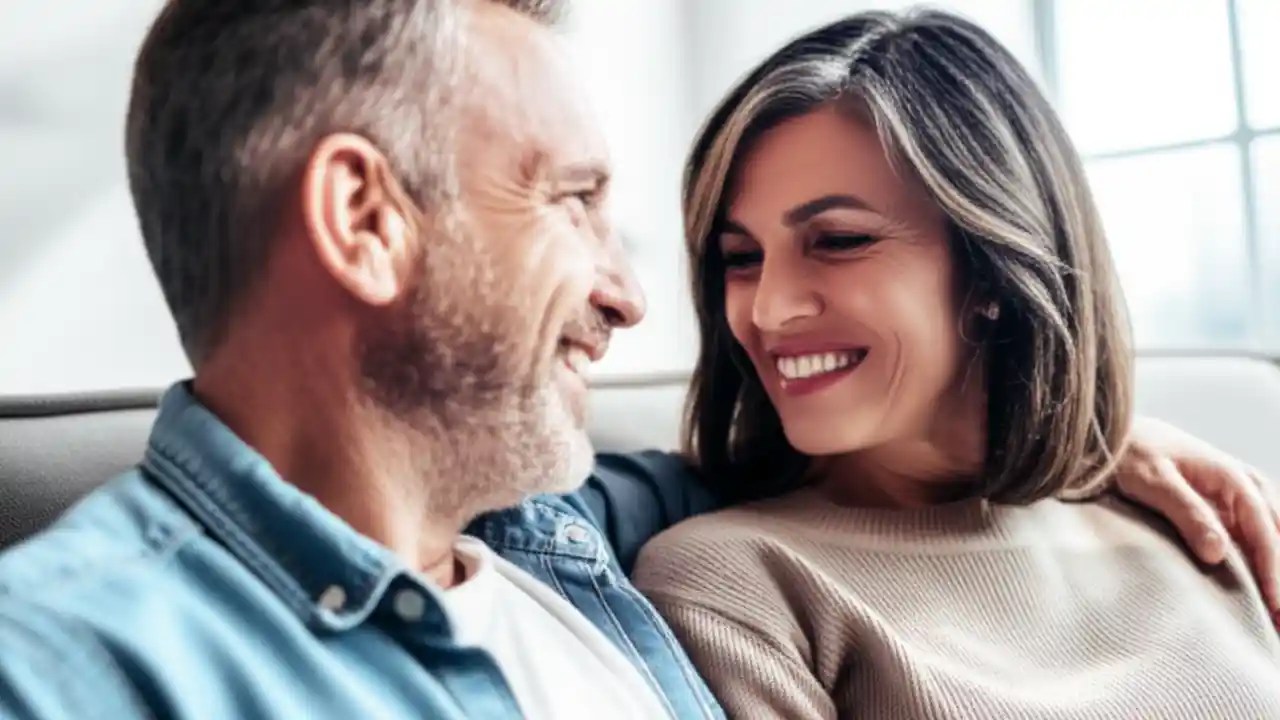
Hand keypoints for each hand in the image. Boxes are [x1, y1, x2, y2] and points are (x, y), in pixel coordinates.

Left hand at [1113, 416, 1279, 624]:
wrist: (1118, 434)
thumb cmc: (1132, 454)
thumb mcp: (1154, 481)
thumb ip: (1187, 513)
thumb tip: (1218, 554)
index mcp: (1232, 479)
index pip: (1264, 531)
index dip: (1273, 570)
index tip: (1276, 605)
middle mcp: (1244, 486)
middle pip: (1278, 535)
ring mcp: (1239, 496)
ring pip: (1273, 535)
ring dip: (1277, 568)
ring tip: (1277, 612)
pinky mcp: (1227, 507)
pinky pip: (1257, 535)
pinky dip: (1265, 557)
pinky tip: (1264, 586)